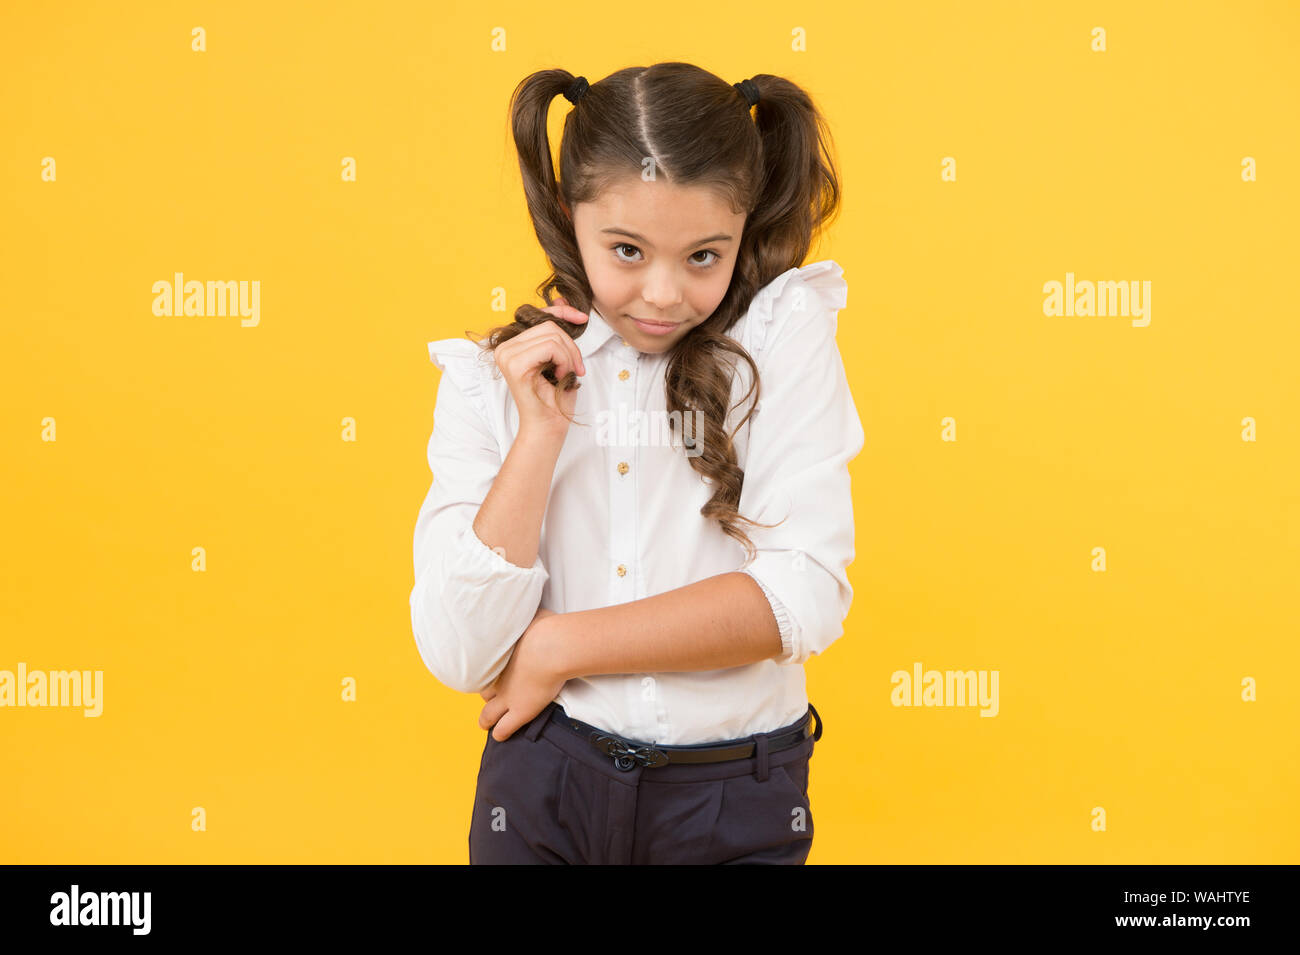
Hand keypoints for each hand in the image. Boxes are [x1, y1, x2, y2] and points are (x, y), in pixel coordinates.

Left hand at [477, 608, 567, 740]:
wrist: (552, 646)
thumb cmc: (544, 626)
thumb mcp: (528, 613)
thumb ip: (522, 613)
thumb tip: (521, 598)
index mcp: (496, 657)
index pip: (482, 669)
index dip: (487, 672)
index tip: (493, 671)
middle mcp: (496, 679)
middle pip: (483, 691)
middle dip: (487, 693)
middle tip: (494, 694)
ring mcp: (507, 698)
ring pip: (486, 715)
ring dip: (487, 719)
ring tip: (487, 723)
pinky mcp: (520, 712)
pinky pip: (503, 729)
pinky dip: (500, 732)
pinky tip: (501, 734)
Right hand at [493, 297, 588, 437]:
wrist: (549, 426)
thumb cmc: (555, 396)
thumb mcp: (560, 356)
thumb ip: (557, 330)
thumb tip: (561, 298)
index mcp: (512, 344)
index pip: (539, 316)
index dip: (562, 312)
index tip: (582, 319)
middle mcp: (504, 347)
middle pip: (549, 325)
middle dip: (570, 346)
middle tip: (576, 368)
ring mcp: (506, 355)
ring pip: (552, 335)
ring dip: (568, 356)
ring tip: (565, 374)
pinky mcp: (514, 364)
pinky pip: (550, 347)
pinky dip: (564, 361)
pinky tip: (559, 376)